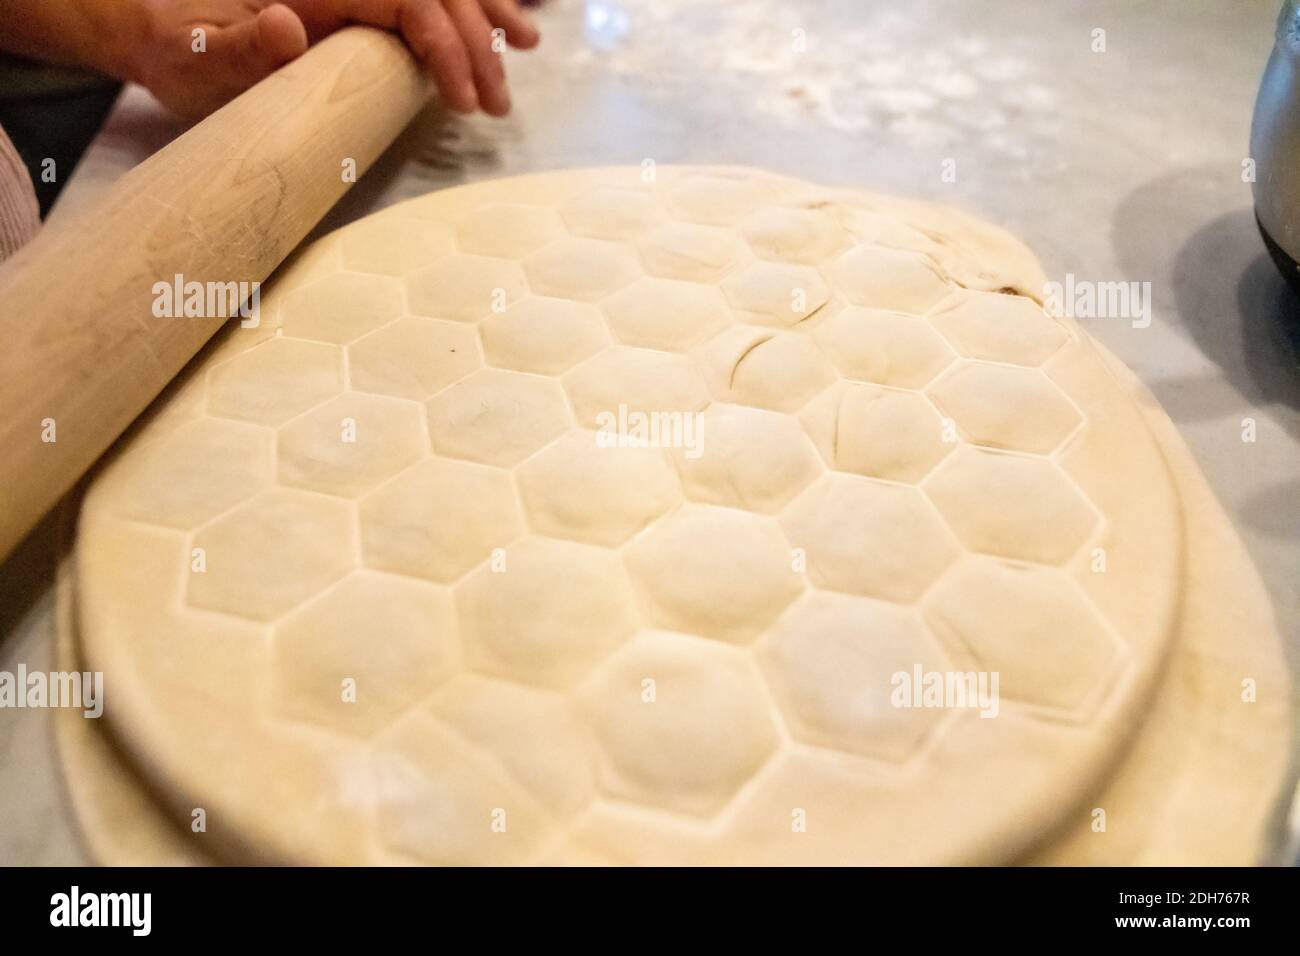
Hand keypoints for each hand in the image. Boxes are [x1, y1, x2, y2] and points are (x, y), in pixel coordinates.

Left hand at [130, 0, 539, 119]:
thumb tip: (286, 23)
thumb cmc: (176, 51)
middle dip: (478, 42)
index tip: (466, 98)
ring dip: (487, 13)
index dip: (444, 45)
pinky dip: (466, 4)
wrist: (157, 28)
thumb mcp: (194, 56)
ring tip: (530, 46)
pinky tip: (503, 18)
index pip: (404, 0)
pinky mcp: (352, 0)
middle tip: (500, 104)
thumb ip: (239, 46)